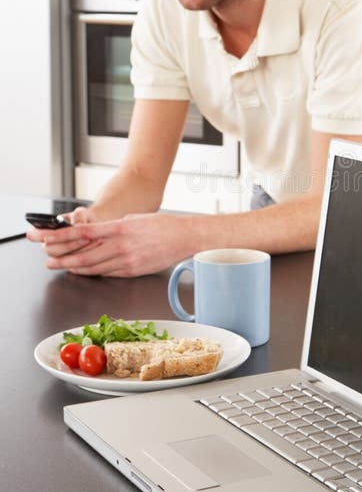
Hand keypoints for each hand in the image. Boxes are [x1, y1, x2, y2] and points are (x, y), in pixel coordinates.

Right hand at [26, 206, 97, 258]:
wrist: (95, 230)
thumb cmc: (83, 220)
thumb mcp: (81, 213)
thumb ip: (78, 216)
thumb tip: (77, 224)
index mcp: (45, 230)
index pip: (36, 234)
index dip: (40, 236)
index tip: (48, 236)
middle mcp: (49, 245)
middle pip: (50, 250)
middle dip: (67, 244)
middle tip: (84, 237)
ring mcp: (58, 256)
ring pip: (61, 259)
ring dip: (77, 250)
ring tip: (90, 240)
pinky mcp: (69, 265)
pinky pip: (73, 266)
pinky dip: (84, 258)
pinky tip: (94, 249)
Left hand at [39, 212, 192, 276]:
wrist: (184, 238)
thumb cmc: (163, 226)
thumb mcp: (135, 219)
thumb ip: (117, 227)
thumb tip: (104, 232)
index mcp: (119, 228)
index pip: (82, 233)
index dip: (61, 238)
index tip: (46, 239)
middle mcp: (120, 246)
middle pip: (84, 255)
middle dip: (62, 259)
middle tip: (48, 261)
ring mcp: (126, 261)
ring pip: (94, 267)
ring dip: (76, 267)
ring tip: (63, 267)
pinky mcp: (133, 271)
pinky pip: (108, 273)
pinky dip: (95, 272)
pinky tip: (87, 270)